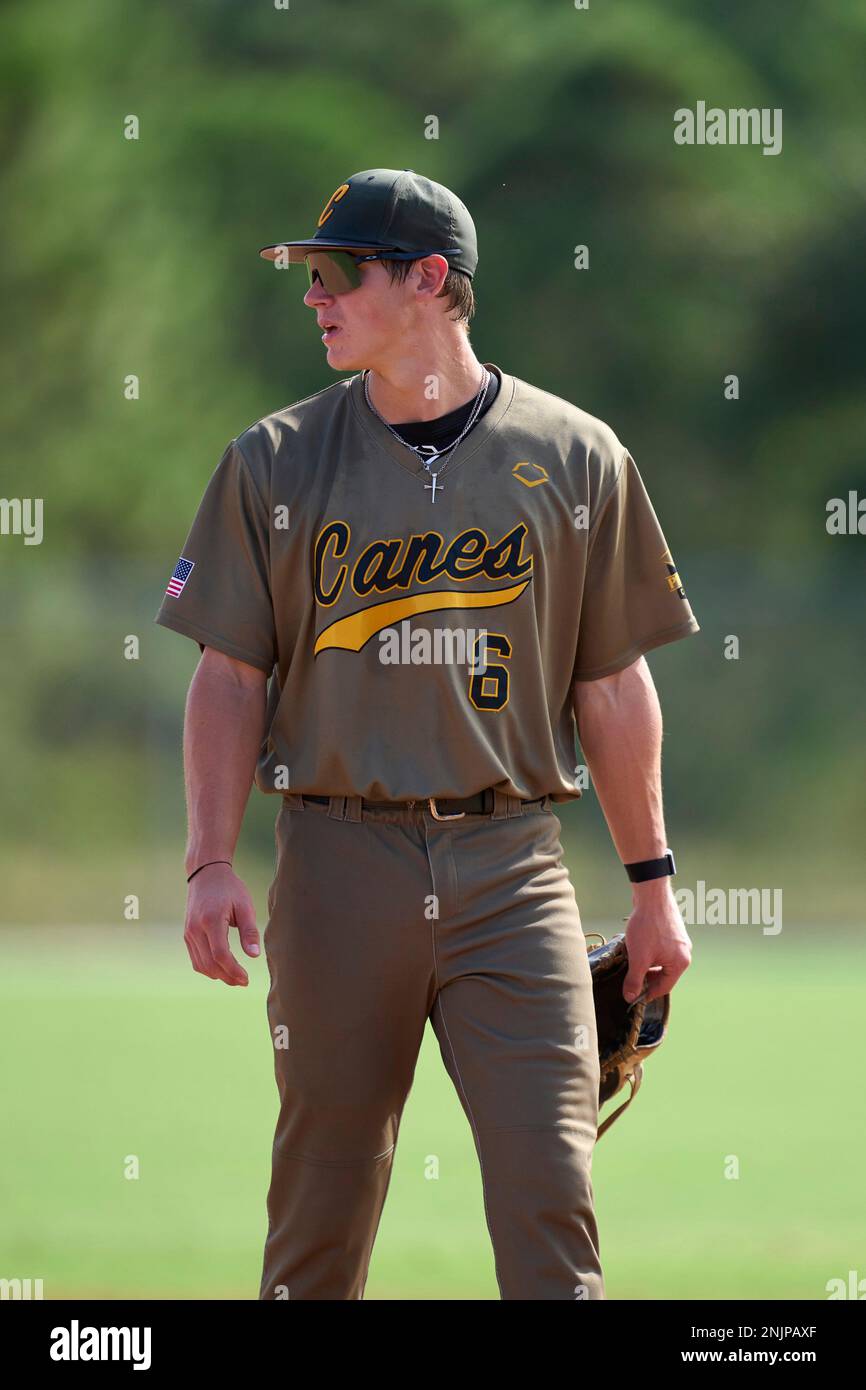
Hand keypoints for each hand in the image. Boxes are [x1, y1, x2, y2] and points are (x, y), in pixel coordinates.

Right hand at [184, 863, 260, 985]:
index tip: (246, 978)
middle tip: (244, 982)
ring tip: (235, 978)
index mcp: (211, 920)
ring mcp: (189, 933)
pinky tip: (222, 969)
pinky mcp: (187, 934)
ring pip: (201, 965)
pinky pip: (195, 959)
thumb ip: (249, 931)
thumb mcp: (245, 905)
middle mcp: (196, 929)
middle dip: (227, 977)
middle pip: (209, 964)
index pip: (220, 954)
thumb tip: (255, 955)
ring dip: (218, 975)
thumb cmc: (229, 888)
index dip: (233, 970)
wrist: (206, 874)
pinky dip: (208, 968)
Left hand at [622, 880, 691, 1004]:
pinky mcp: (672, 932)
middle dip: (646, 977)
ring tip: (631, 961)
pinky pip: (660, 950)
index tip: (633, 997)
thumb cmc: (647, 926)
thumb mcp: (638, 958)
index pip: (664, 987)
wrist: (651, 896)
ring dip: (646, 964)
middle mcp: (684, 953)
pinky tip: (636, 948)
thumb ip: (634, 980)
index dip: (647, 994)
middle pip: (664, 975)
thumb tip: (630, 998)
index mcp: (680, 963)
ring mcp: (679, 942)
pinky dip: (649, 953)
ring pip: (661, 962)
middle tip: (629, 979)